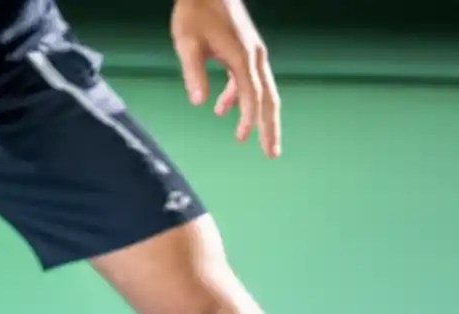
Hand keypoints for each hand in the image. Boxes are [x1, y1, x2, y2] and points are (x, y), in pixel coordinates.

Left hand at [171, 0, 281, 157]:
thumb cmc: (195, 12)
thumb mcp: (187, 43)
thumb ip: (193, 72)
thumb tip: (198, 101)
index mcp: (242, 56)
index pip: (251, 95)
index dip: (250, 118)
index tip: (243, 138)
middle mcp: (254, 56)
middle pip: (268, 97)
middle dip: (269, 127)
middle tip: (272, 153)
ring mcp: (252, 53)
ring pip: (261, 90)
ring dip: (256, 116)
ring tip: (247, 139)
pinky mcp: (245, 50)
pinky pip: (247, 80)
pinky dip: (238, 96)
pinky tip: (221, 110)